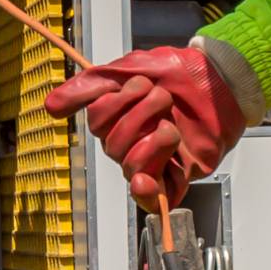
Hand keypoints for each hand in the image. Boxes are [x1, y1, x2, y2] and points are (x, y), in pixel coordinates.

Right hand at [43, 40, 258, 202]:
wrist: (221, 80)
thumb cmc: (176, 74)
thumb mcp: (127, 70)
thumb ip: (88, 88)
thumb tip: (49, 106)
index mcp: (115, 119)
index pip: (99, 122)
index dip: (117, 104)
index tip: (141, 83)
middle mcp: (130, 144)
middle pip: (114, 145)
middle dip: (139, 116)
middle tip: (163, 98)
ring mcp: (153, 162)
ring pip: (132, 167)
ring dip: (151, 142)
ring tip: (171, 126)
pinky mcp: (176, 176)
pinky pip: (154, 200)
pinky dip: (147, 195)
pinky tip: (146, 182)